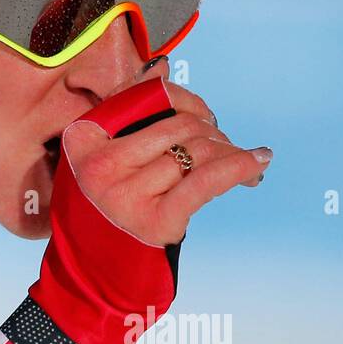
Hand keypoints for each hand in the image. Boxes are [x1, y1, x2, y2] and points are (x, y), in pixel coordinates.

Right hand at [59, 67, 270, 246]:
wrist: (95, 275)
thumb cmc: (103, 210)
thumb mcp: (101, 157)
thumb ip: (125, 113)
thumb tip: (161, 68)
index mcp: (83, 138)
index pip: (148, 98)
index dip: (186, 101)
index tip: (206, 116)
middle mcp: (100, 164)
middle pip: (180, 125)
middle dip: (213, 132)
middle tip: (226, 148)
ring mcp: (126, 193)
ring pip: (198, 152)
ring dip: (230, 153)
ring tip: (245, 163)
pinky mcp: (155, 220)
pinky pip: (207, 181)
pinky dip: (240, 167)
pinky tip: (259, 162)